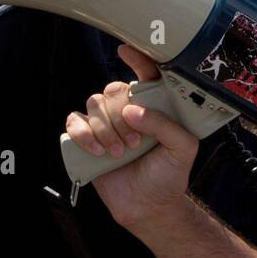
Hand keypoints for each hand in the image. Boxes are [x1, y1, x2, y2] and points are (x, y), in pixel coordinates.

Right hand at [65, 45, 197, 229]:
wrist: (148, 206)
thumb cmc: (168, 175)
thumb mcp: (182, 148)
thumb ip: (166, 125)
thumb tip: (133, 110)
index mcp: (154, 106)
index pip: (145, 74)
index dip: (137, 58)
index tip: (126, 50)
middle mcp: (128, 109)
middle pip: (113, 90)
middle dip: (121, 116)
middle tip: (134, 142)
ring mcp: (106, 123)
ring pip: (94, 104)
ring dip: (105, 128)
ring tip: (119, 152)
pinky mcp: (87, 139)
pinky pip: (74, 122)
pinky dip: (83, 134)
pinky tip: (97, 151)